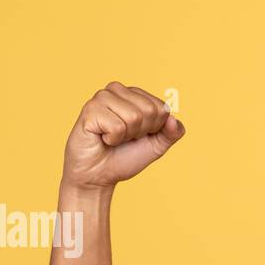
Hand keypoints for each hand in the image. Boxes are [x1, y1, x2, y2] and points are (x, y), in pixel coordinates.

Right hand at [62, 82, 185, 191]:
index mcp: (134, 93)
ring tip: (112, 137)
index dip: (154, 128)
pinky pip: (117, 126)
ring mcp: (101, 97)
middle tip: (124, 138)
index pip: (162, 107)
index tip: (139, 135)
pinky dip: (113, 139)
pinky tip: (102, 138)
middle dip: (141, 132)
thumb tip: (174, 120)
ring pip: (134, 117)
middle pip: (149, 110)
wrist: (98, 175)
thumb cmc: (124, 156)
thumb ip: (172, 133)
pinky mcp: (90, 109)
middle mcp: (117, 90)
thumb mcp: (156, 146)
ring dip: (126, 136)